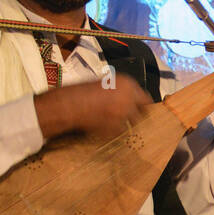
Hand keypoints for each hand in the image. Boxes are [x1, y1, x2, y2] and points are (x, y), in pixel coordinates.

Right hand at [34, 76, 151, 140]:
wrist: (68, 104)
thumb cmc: (81, 92)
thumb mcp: (104, 84)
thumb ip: (121, 91)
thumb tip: (131, 100)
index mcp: (127, 83)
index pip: (145, 98)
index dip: (140, 105)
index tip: (139, 109)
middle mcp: (129, 97)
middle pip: (142, 113)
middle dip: (133, 115)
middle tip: (121, 116)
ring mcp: (124, 113)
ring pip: (132, 123)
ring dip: (123, 122)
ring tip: (107, 119)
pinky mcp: (117, 126)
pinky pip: (120, 131)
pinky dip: (112, 130)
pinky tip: (100, 124)